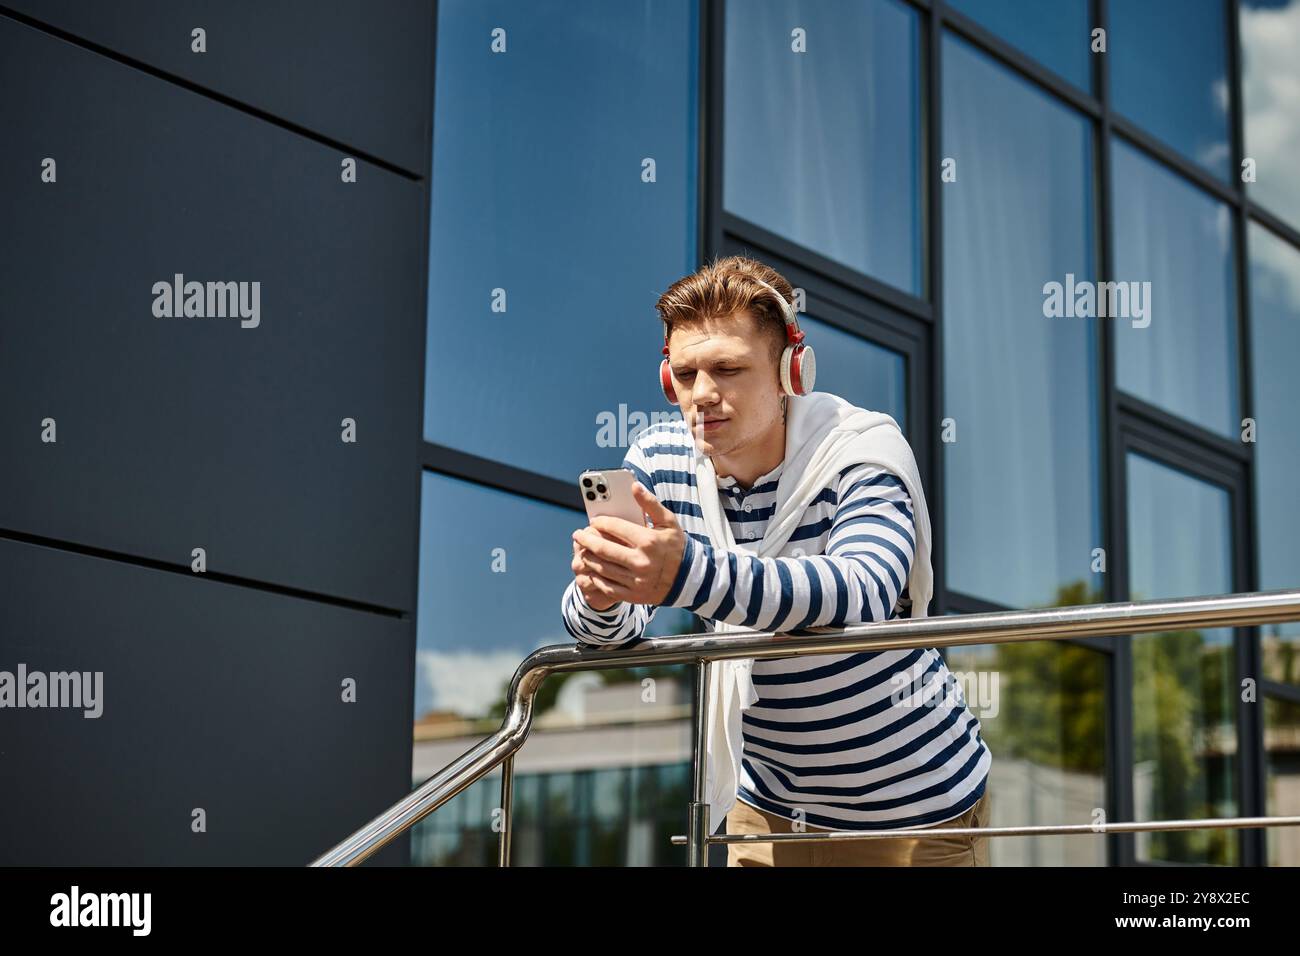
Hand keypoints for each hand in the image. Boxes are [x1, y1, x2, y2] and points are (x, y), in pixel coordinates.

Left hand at [571, 483, 685, 607]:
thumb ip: (650, 503)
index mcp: (648, 541)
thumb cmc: (676, 547)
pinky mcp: (633, 595)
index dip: (600, 523)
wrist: (689, 580)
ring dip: (588, 557)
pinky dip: (596, 577)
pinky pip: (607, 586)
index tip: (594, 521)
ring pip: (602, 568)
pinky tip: (592, 569)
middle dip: (586, 540)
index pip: (615, 527)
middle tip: (578, 535)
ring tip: (583, 550)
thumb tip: (634, 486)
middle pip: (603, 549)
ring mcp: (636, 580)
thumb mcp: (668, 522)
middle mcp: (641, 561)